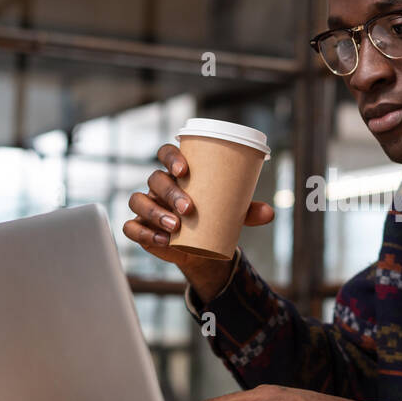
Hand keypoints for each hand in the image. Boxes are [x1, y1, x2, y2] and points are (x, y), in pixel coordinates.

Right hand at [122, 143, 274, 299]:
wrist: (201, 248)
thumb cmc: (213, 217)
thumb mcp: (232, 213)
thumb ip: (248, 210)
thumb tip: (270, 212)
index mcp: (177, 172)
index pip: (166, 153)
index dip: (171, 157)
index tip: (185, 169)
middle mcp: (158, 185)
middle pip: (155, 179)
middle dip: (170, 192)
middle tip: (189, 209)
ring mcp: (146, 205)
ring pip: (138, 201)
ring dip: (155, 212)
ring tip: (177, 227)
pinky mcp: (139, 227)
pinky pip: (131, 227)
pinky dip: (143, 232)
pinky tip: (161, 240)